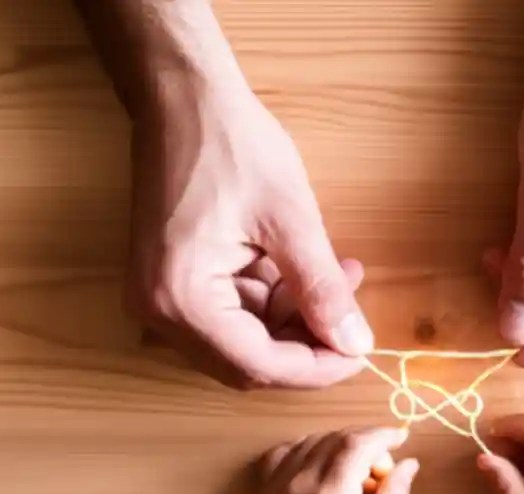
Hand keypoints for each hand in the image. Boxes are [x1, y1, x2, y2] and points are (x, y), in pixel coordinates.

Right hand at [127, 68, 373, 388]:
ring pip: (242, 340)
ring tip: (339, 275)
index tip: (362, 352)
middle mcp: (160, 313)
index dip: (318, 367)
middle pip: (248, 362)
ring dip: (294, 319)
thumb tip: (356, 344)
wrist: (181, 97)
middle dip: (307, 343)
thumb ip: (322, 290)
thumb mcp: (291, 220)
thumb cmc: (231, 144)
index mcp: (182, 300)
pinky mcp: (171, 283)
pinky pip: (229, 314)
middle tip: (354, 313)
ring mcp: (160, 299)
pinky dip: (271, 300)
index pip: (260, 365)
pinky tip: (304, 269)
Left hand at [255, 427, 418, 493]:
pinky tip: (320, 467)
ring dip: (336, 444)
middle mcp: (298, 483)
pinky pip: (282, 453)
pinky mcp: (262, 493)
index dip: (382, 435)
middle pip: (334, 438)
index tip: (400, 437)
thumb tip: (408, 461)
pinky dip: (304, 450)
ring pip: (310, 441)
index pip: (357, 444)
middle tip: (381, 467)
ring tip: (354, 471)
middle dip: (363, 441)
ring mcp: (274, 486)